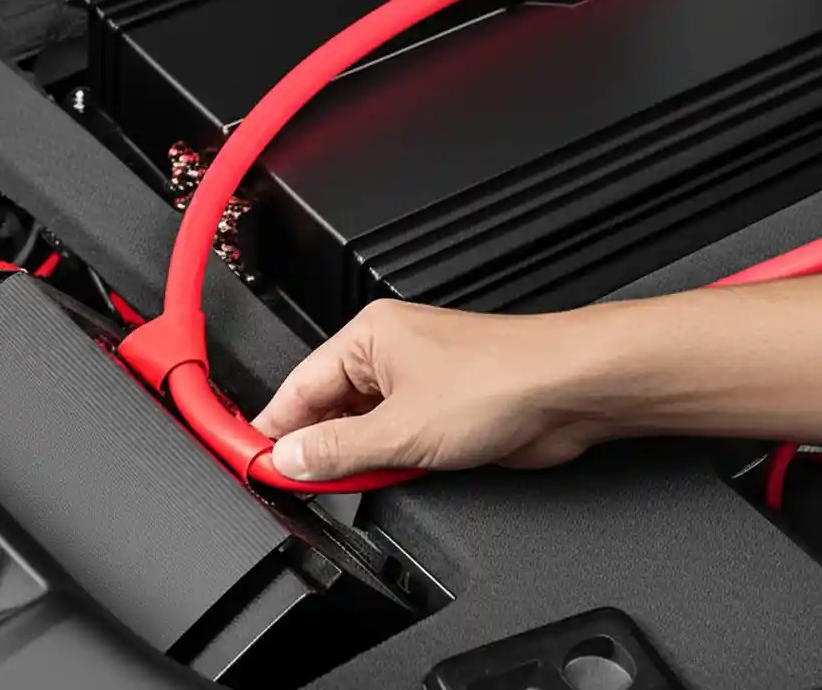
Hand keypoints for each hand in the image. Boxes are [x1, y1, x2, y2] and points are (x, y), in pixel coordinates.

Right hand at [251, 299, 618, 481]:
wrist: (569, 390)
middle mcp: (390, 355)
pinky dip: (383, 463)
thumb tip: (291, 459)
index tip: (253, 460)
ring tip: (338, 484)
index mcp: (369, 337)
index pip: (299, 386)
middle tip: (292, 483)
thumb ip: (338, 450)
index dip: (273, 427)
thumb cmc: (501, 378)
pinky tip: (380, 479)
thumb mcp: (401, 428)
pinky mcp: (442, 413)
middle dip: (313, 447)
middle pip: (327, 408)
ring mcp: (417, 384)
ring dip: (353, 458)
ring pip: (361, 428)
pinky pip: (394, 440)